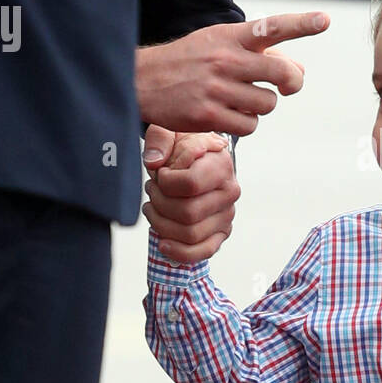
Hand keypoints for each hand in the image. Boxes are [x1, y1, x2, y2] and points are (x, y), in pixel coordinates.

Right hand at [136, 11, 329, 135]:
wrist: (142, 80)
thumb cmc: (189, 61)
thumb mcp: (219, 43)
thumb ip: (258, 52)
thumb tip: (298, 70)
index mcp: (230, 37)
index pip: (271, 27)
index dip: (301, 23)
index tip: (324, 20)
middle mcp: (226, 60)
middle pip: (282, 73)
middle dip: (292, 82)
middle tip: (287, 86)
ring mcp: (218, 88)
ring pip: (268, 104)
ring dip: (261, 105)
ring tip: (241, 99)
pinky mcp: (209, 115)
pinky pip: (250, 125)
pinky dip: (245, 123)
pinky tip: (229, 114)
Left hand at [142, 131, 239, 263]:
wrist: (197, 156)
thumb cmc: (182, 145)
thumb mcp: (169, 130)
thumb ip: (159, 140)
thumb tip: (154, 163)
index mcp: (221, 165)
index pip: (191, 184)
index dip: (165, 183)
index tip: (159, 174)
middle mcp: (230, 192)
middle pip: (187, 213)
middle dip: (159, 203)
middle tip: (152, 189)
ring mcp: (227, 214)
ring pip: (189, 234)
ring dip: (161, 224)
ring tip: (153, 207)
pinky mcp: (221, 232)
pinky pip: (203, 251)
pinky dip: (181, 252)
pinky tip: (163, 243)